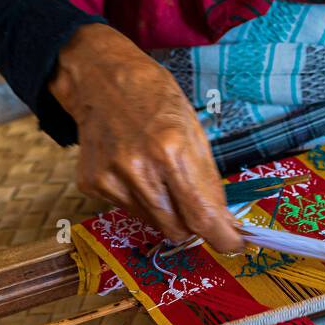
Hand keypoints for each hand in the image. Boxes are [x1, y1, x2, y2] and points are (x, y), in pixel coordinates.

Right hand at [49, 23, 241, 251]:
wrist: (103, 80)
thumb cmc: (154, 97)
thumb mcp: (192, 127)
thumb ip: (206, 177)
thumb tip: (221, 220)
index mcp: (171, 148)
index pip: (201, 214)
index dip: (221, 236)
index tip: (232, 245)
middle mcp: (139, 167)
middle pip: (177, 228)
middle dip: (194, 225)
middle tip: (197, 206)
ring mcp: (111, 178)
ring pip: (153, 223)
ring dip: (166, 211)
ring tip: (160, 175)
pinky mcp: (92, 184)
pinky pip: (128, 210)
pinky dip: (140, 200)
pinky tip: (135, 169)